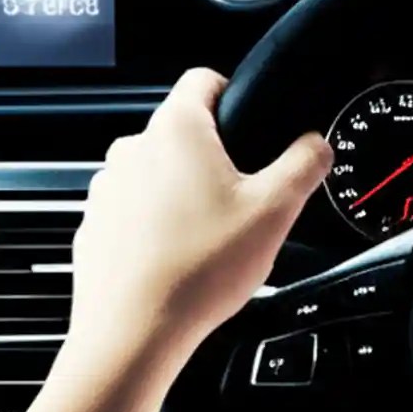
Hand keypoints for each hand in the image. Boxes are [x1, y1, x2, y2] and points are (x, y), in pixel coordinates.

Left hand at [71, 69, 332, 355]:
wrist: (134, 332)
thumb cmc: (197, 270)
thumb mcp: (276, 210)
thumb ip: (304, 164)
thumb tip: (317, 144)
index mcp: (177, 130)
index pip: (204, 79)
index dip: (235, 94)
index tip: (251, 123)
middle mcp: (132, 150)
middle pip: (183, 133)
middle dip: (215, 159)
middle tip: (244, 200)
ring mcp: (107, 189)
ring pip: (157, 175)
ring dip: (183, 194)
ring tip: (212, 237)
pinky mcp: (95, 227)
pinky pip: (134, 213)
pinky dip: (156, 228)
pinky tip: (182, 259)